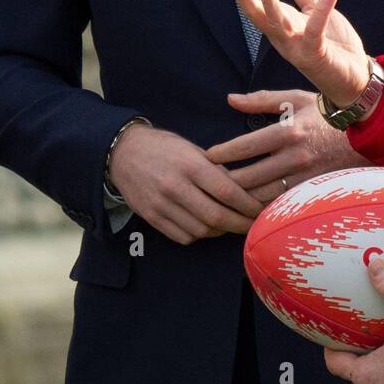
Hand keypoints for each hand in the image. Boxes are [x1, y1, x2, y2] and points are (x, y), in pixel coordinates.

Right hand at [108, 123, 263, 244]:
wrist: (122, 153)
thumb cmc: (164, 148)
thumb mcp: (193, 149)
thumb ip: (217, 170)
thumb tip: (245, 190)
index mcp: (190, 165)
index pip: (227, 191)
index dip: (248, 205)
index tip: (261, 210)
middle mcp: (175, 186)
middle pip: (216, 216)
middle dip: (240, 224)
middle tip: (254, 226)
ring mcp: (161, 204)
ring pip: (201, 230)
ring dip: (221, 231)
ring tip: (232, 225)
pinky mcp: (151, 217)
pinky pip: (183, 236)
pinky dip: (200, 236)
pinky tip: (208, 227)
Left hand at [205, 89, 368, 202]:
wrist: (368, 131)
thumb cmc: (326, 113)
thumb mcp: (295, 98)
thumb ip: (261, 100)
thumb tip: (231, 99)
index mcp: (289, 131)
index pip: (246, 147)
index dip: (222, 154)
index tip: (207, 157)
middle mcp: (296, 157)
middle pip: (250, 178)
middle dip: (224, 182)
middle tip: (206, 183)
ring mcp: (306, 177)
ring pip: (264, 197)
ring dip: (241, 199)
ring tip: (223, 198)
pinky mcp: (314, 191)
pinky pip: (282, 204)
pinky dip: (263, 208)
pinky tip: (249, 208)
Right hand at [209, 0, 370, 108]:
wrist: (354, 80)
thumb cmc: (333, 46)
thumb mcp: (312, 11)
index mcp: (280, 24)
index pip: (253, 2)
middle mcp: (282, 36)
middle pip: (257, 13)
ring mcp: (297, 46)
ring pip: (277, 22)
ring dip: (268, 1)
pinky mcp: (316, 54)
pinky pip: (317, 30)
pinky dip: (323, 10)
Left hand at [324, 258, 383, 383]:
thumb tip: (374, 263)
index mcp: (367, 376)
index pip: (334, 362)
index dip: (332, 342)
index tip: (336, 324)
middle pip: (353, 364)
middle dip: (355, 342)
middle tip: (359, 319)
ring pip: (373, 369)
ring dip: (374, 350)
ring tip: (379, 325)